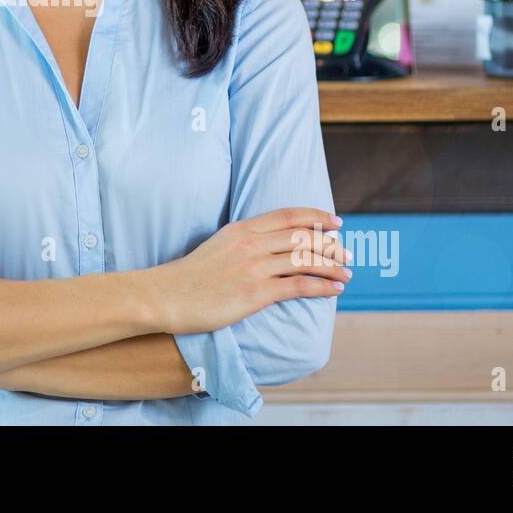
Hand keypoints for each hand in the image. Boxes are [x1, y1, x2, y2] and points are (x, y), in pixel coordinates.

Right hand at [147, 208, 350, 335]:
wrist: (165, 295)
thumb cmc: (189, 276)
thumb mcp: (218, 246)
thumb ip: (243, 242)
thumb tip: (268, 246)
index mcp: (242, 229)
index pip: (288, 216)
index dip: (316, 217)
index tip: (335, 222)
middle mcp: (251, 244)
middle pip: (302, 237)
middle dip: (331, 245)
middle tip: (347, 254)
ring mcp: (254, 268)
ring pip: (305, 260)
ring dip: (332, 267)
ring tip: (347, 274)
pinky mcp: (255, 293)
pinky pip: (298, 286)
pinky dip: (322, 286)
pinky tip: (334, 290)